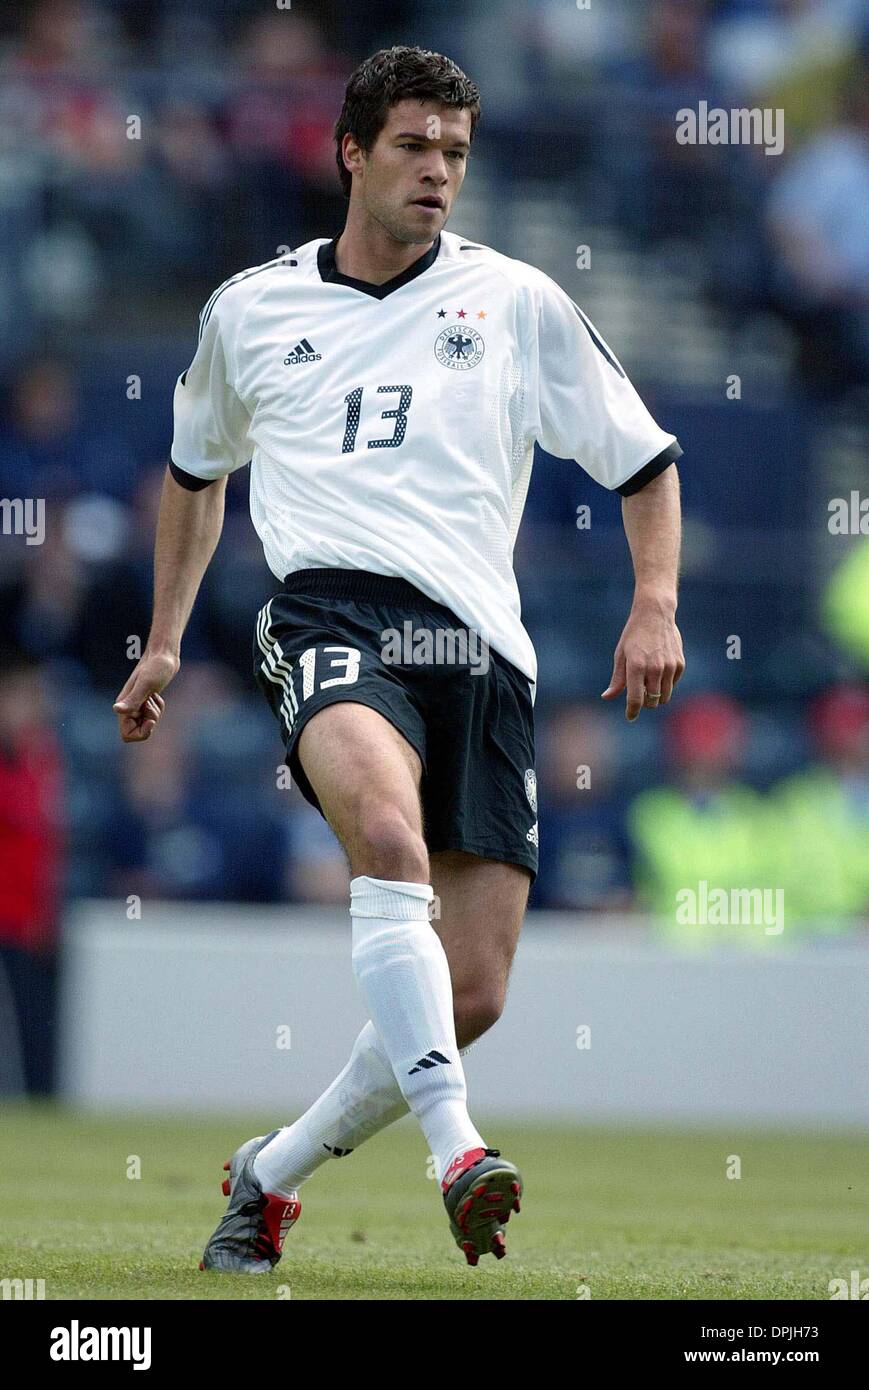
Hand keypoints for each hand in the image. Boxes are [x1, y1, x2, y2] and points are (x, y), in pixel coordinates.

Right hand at [113, 650, 178, 741]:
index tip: (151, 720)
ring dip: (155, 714)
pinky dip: (158, 708)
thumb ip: (132, 699)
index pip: (127, 735)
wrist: (163, 655)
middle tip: (153, 704)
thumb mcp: (146, 684)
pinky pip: (152, 715)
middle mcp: (127, 707)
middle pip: (138, 732)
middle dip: (150, 721)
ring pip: (146, 723)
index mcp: (124, 706)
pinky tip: (156, 695)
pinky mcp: (144, 701)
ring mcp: (136, 704)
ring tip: (154, 697)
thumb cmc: (156, 667)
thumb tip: (116, 710)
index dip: (141, 732)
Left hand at [601, 597, 684, 720]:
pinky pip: (672, 685)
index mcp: (636, 667)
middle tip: (639, 695)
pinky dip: (665, 685)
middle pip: (651, 701)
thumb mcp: (620, 655)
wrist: (655, 615)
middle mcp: (654, 668)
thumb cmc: (633, 636)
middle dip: (644, 703)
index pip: (636, 699)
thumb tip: (607, 697)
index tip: (630, 716)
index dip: (632, 711)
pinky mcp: (679, 664)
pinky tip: (659, 673)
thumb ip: (617, 679)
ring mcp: (669, 667)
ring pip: (664, 697)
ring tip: (648, 685)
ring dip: (656, 696)